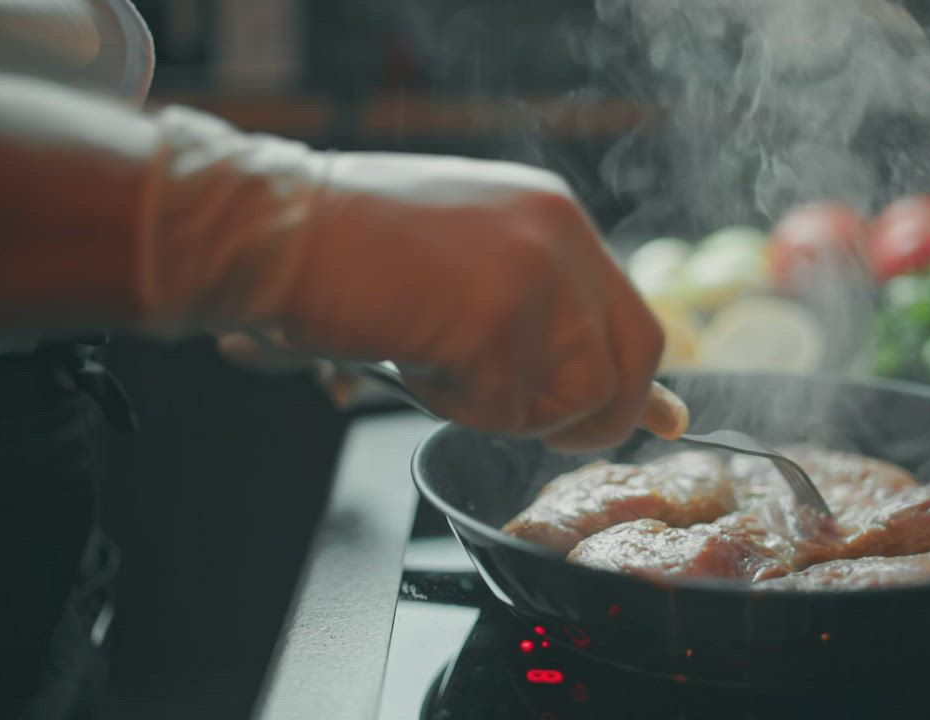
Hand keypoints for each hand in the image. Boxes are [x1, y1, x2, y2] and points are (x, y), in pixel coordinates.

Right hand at [141, 109, 665, 450]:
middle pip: (626, 368)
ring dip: (497, 405)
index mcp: (556, 218)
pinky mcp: (498, 322)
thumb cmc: (347, 248)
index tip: (661, 423)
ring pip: (566, 402)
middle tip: (512, 408)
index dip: (638, 385)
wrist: (268, 225)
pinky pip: (502, 412)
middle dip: (584, 418)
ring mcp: (535, 277)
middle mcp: (561, 238)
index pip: (636, 321)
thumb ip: (551, 320)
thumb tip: (642, 400)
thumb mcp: (470, 266)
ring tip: (432, 350)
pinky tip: (408, 349)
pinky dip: (450, 403)